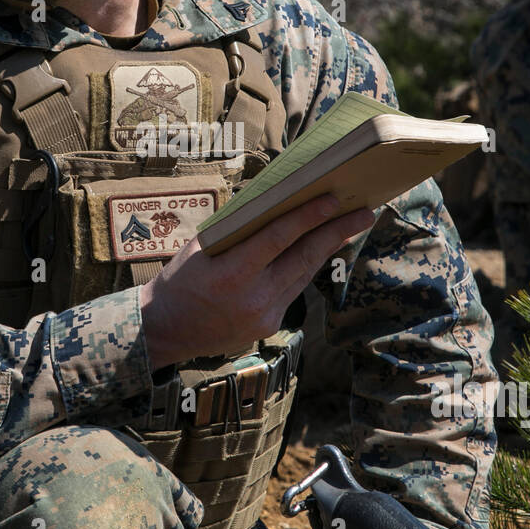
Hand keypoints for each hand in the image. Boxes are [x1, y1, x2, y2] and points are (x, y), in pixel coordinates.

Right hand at [139, 193, 374, 369]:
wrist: (164, 330)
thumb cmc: (179, 280)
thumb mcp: (201, 249)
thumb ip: (238, 231)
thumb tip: (277, 203)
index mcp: (232, 274)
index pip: (278, 238)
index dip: (308, 217)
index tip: (333, 199)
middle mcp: (254, 298)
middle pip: (303, 258)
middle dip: (337, 232)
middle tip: (365, 212)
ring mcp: (265, 316)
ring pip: (303, 274)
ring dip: (327, 249)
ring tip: (350, 225)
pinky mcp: (269, 326)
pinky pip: (292, 290)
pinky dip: (303, 268)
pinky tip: (317, 250)